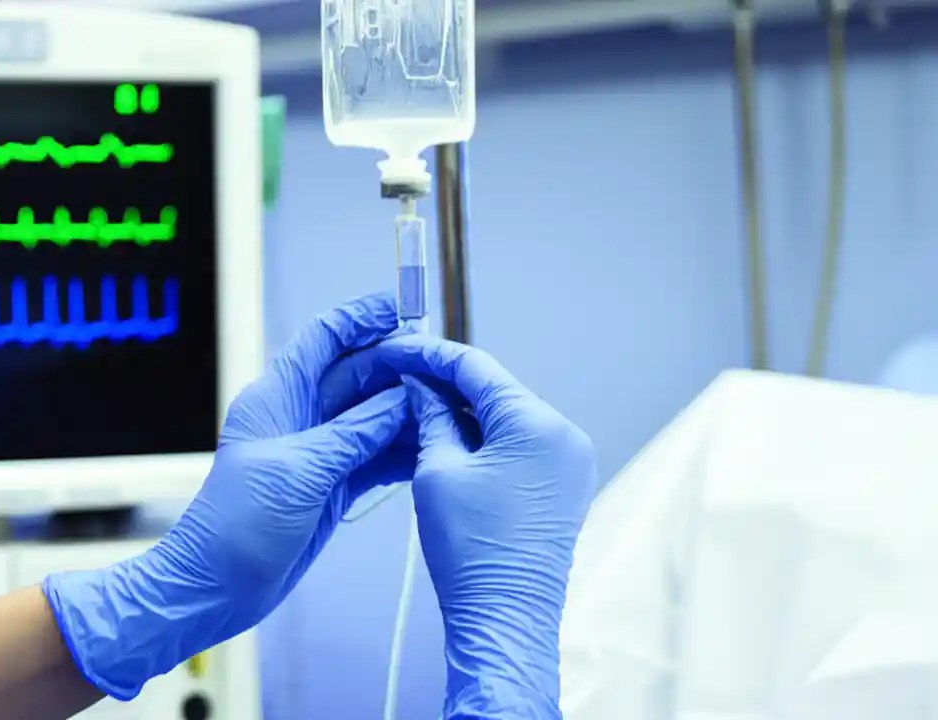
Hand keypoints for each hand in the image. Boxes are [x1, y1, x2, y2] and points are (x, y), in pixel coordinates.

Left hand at [43, 294, 414, 699]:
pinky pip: (375, 457)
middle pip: (357, 376)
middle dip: (399, 368)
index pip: (324, 339)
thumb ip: (353, 433)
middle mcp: (299, 417)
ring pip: (372, 417)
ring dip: (408, 412)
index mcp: (277, 397)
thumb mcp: (299, 471)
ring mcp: (318, 452)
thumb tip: (401, 399)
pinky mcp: (332, 485)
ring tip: (450, 408)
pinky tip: (433, 449)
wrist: (216, 588)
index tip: (403, 306)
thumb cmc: (235, 526)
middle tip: (444, 368)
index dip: (362, 318)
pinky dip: (402, 452)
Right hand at [377, 336, 598, 718]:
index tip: (398, 348)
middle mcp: (565, 435)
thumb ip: (431, 416)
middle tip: (401, 378)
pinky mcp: (563, 487)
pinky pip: (520, 446)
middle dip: (446, 384)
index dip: (430, 355)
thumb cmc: (471, 550)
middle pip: (496, 391)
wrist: (505, 619)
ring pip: (506, 419)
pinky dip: (483, 440)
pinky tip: (445, 440)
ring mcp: (570, 462)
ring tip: (416, 410)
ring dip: (463, 413)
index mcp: (538, 423)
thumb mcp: (437, 470)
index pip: (477, 367)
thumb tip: (421, 386)